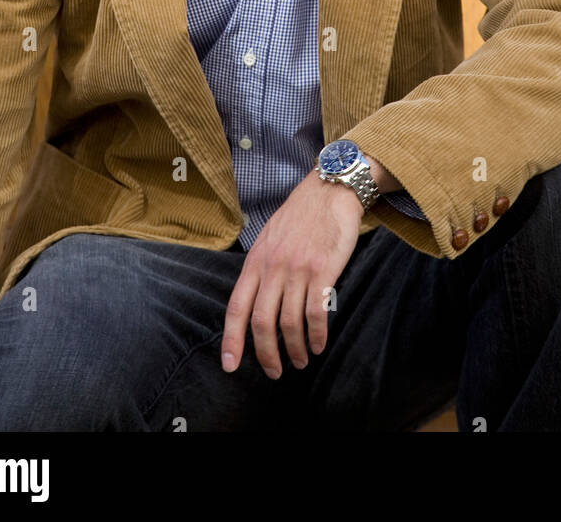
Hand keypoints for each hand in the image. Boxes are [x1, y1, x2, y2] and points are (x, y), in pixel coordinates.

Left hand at [220, 167, 363, 378]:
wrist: (330, 188)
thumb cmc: (301, 214)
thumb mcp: (269, 237)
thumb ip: (261, 267)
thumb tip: (253, 300)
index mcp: (256, 260)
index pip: (237, 307)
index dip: (231, 340)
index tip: (230, 365)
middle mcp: (273, 267)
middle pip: (262, 322)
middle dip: (267, 355)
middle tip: (275, 372)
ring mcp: (298, 269)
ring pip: (290, 323)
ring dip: (295, 349)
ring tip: (301, 361)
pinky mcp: (323, 269)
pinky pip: (316, 313)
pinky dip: (317, 335)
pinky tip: (319, 344)